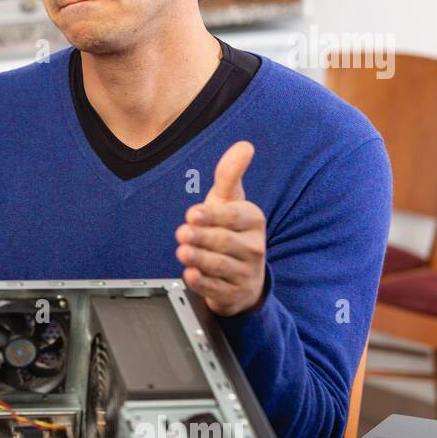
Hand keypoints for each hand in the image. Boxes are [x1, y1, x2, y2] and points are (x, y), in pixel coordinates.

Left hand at [174, 140, 266, 315]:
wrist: (240, 274)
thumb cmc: (230, 230)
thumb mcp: (230, 200)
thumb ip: (230, 174)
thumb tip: (244, 146)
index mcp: (253, 220)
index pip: (236, 216)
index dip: (214, 215)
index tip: (193, 213)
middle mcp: (253, 246)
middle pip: (225, 241)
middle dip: (202, 237)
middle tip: (183, 233)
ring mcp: (245, 272)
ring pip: (220, 266)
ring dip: (199, 259)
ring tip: (182, 252)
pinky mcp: (233, 292)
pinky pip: (216, 288)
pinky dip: (202, 283)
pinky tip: (190, 275)